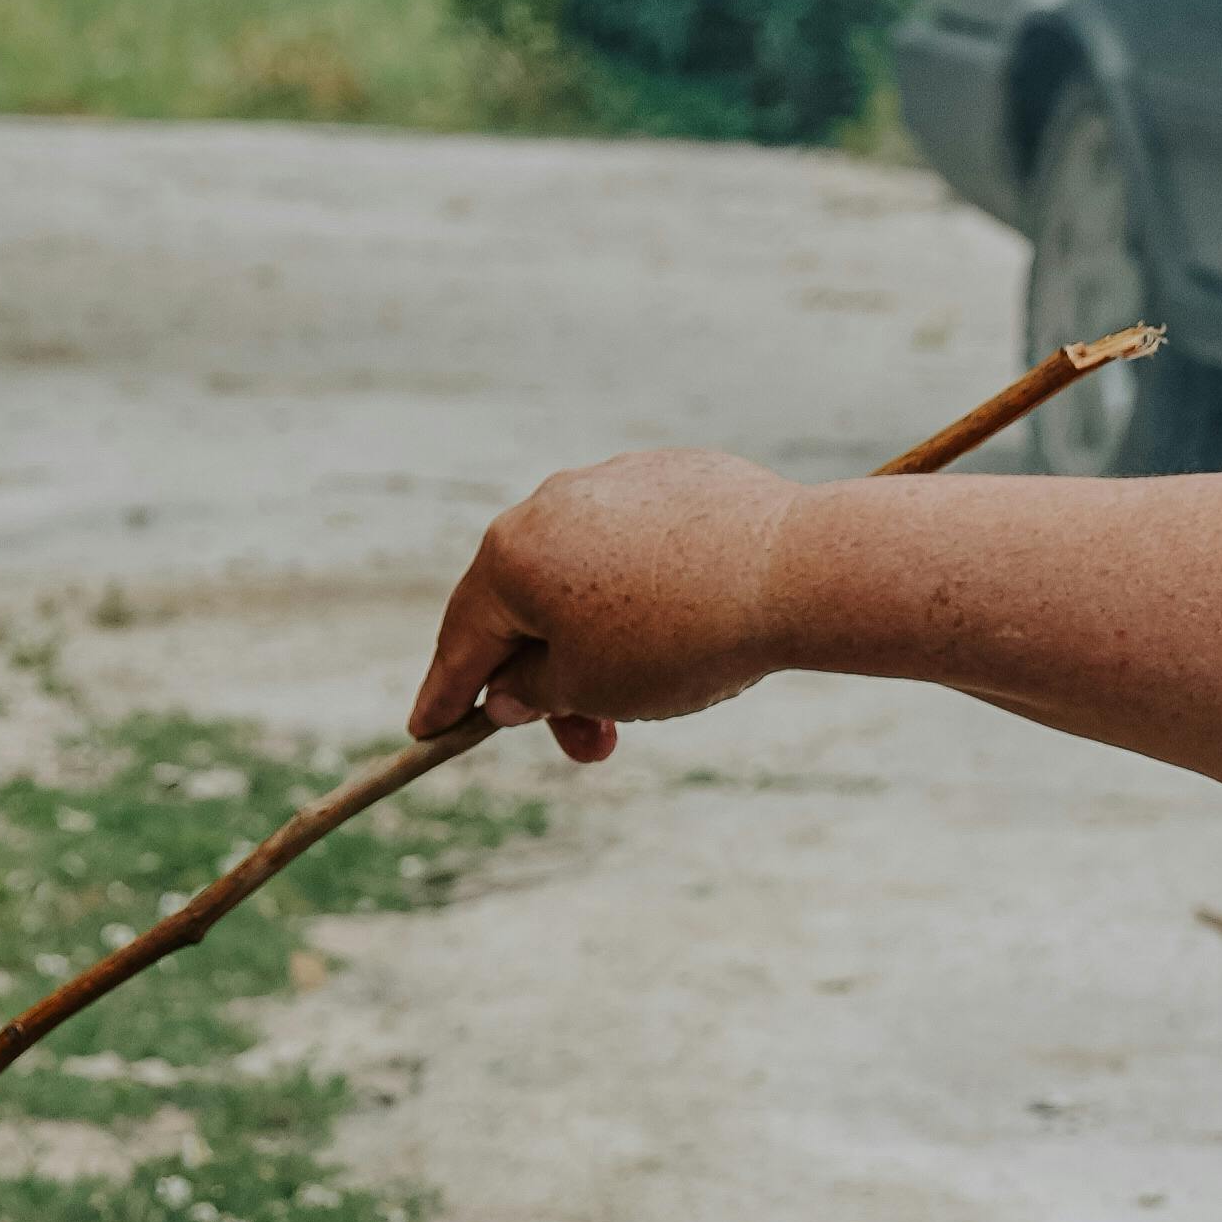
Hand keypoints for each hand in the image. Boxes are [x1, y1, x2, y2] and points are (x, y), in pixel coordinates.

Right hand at [409, 447, 816, 768]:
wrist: (793, 573)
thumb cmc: (680, 639)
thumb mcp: (590, 688)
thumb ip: (534, 691)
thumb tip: (509, 691)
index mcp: (511, 555)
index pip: (463, 639)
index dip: (446, 695)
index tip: (428, 730)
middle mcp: (550, 504)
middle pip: (527, 607)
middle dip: (552, 684)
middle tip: (592, 745)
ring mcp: (613, 480)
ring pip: (584, 573)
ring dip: (600, 640)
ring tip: (648, 691)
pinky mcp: (674, 476)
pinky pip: (638, 546)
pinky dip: (644, 593)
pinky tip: (685, 626)